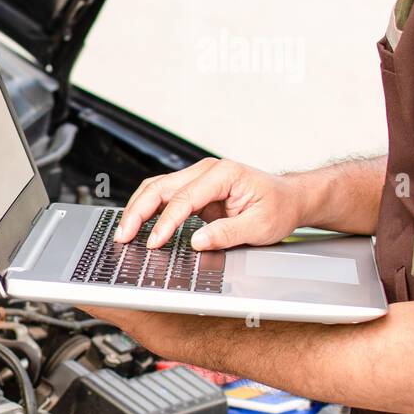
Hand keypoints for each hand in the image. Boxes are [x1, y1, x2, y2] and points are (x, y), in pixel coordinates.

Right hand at [113, 157, 308, 250]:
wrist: (289, 199)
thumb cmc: (279, 208)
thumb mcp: (261, 226)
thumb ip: (228, 233)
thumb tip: (197, 241)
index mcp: (224, 174)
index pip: (184, 198)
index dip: (166, 222)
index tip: (154, 242)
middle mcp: (206, 171)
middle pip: (161, 187)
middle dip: (138, 212)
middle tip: (123, 235)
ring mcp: (198, 178)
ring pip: (156, 188)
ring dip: (137, 209)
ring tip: (124, 232)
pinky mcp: (194, 189)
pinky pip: (163, 196)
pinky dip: (147, 209)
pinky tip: (137, 225)